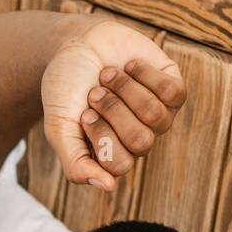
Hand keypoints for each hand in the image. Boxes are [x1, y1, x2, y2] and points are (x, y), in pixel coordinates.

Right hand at [40, 19, 185, 191]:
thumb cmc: (66, 90)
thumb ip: (75, 164)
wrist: (76, 45)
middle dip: (112, 109)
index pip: (119, 165)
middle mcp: (139, 140)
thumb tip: (108, 186)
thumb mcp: (58, 130)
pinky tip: (129, 66)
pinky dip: (144, 74)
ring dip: (124, 89)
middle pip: (140, 140)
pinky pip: (172, 91)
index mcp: (112, 156)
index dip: (101, 136)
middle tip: (95, 93)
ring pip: (155, 114)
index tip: (83, 115)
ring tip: (108, 76)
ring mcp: (159, 116)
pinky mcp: (172, 88)